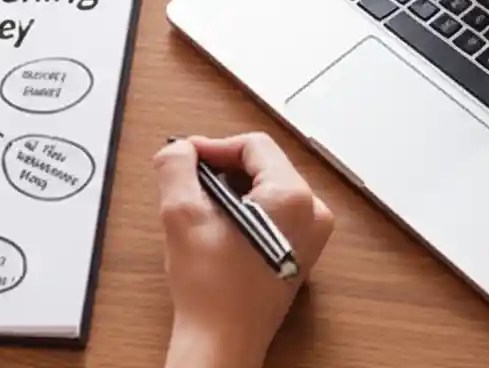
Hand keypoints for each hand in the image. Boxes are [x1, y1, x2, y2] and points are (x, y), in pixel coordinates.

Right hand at [154, 133, 333, 367]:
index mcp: (293, 198)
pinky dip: (244, 210)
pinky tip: (217, 228)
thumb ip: (176, 167)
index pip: (253, 145)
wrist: (223, 342)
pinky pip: (274, 212)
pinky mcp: (301, 251)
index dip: (214, 147)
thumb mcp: (182, 215)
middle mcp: (312, 213)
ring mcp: (311, 235)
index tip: (187, 158)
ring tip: (200, 208)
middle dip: (223, 169)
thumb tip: (179, 149)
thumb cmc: (211, 291)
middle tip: (190, 183)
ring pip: (267, 188)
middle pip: (263, 165)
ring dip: (231, 190)